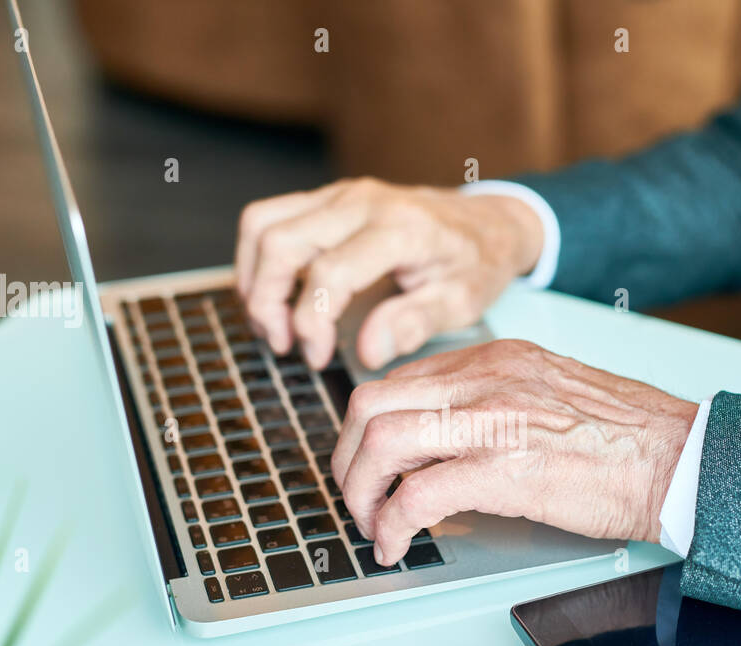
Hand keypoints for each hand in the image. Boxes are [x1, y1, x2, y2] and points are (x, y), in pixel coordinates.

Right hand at [234, 178, 543, 369]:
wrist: (487, 222)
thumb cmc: (476, 264)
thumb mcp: (462, 302)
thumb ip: (414, 324)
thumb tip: (368, 351)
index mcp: (400, 230)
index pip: (328, 273)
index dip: (311, 323)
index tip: (317, 356)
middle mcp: (362, 203)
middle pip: (280, 244)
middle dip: (267, 303)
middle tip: (284, 345)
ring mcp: (340, 194)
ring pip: (262, 224)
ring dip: (253, 278)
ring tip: (271, 323)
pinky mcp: (327, 197)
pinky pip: (269, 217)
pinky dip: (257, 257)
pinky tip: (274, 295)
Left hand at [331, 339, 697, 565]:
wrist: (678, 460)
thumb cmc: (626, 438)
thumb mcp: (548, 393)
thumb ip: (491, 404)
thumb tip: (440, 442)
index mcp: (494, 359)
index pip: (396, 380)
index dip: (365, 429)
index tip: (367, 463)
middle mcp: (484, 380)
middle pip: (370, 404)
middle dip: (346, 458)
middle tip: (357, 496)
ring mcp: (492, 421)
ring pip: (380, 443)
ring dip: (360, 493)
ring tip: (372, 526)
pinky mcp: (505, 469)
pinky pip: (417, 496)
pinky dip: (392, 525)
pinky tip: (397, 545)